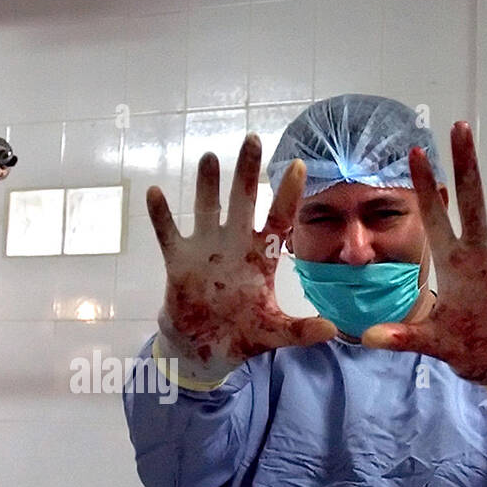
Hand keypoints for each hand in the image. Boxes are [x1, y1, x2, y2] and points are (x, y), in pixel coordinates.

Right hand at [147, 133, 336, 377]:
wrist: (203, 348)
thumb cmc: (241, 335)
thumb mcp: (272, 333)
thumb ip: (298, 330)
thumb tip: (331, 329)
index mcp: (261, 257)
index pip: (278, 219)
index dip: (288, 194)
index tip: (299, 165)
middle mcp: (234, 244)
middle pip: (243, 201)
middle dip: (246, 172)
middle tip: (252, 139)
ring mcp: (205, 249)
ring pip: (207, 208)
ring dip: (207, 185)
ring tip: (209, 157)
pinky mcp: (179, 261)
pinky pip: (168, 233)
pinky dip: (161, 215)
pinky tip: (154, 192)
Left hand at [361, 122, 486, 386]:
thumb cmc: (469, 347)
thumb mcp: (432, 341)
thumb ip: (404, 337)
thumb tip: (369, 337)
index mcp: (451, 263)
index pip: (434, 217)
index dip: (424, 188)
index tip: (415, 153)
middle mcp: (478, 253)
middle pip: (470, 200)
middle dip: (464, 166)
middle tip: (459, 127)